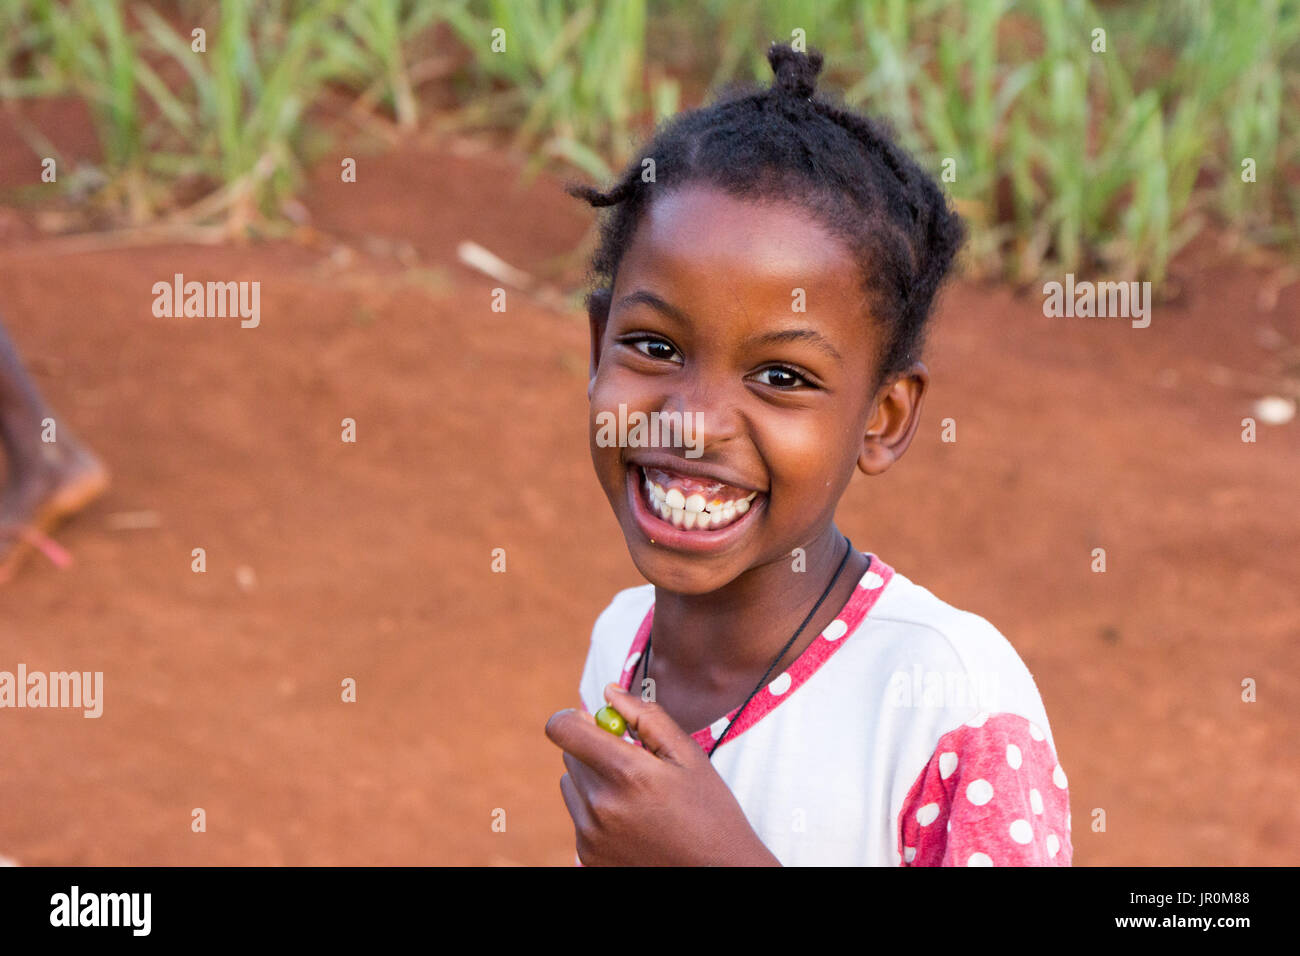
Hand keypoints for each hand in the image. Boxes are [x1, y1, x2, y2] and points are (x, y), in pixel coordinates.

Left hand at [544, 683, 780, 865]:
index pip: (564, 729)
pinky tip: (634, 824)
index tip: (590, 720)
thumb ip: (646, 717)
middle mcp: (601, 806)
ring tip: (636, 797)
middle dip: (594, 750)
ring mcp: (591, 836)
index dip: (572, 717)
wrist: (718, 874)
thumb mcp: (688, 756)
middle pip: (570, 755)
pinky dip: (597, 812)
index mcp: (627, 773)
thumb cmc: (709, 810)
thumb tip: (608, 692)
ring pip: (571, 785)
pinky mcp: (588, 857)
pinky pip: (578, 817)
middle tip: (633, 762)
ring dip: (593, 781)